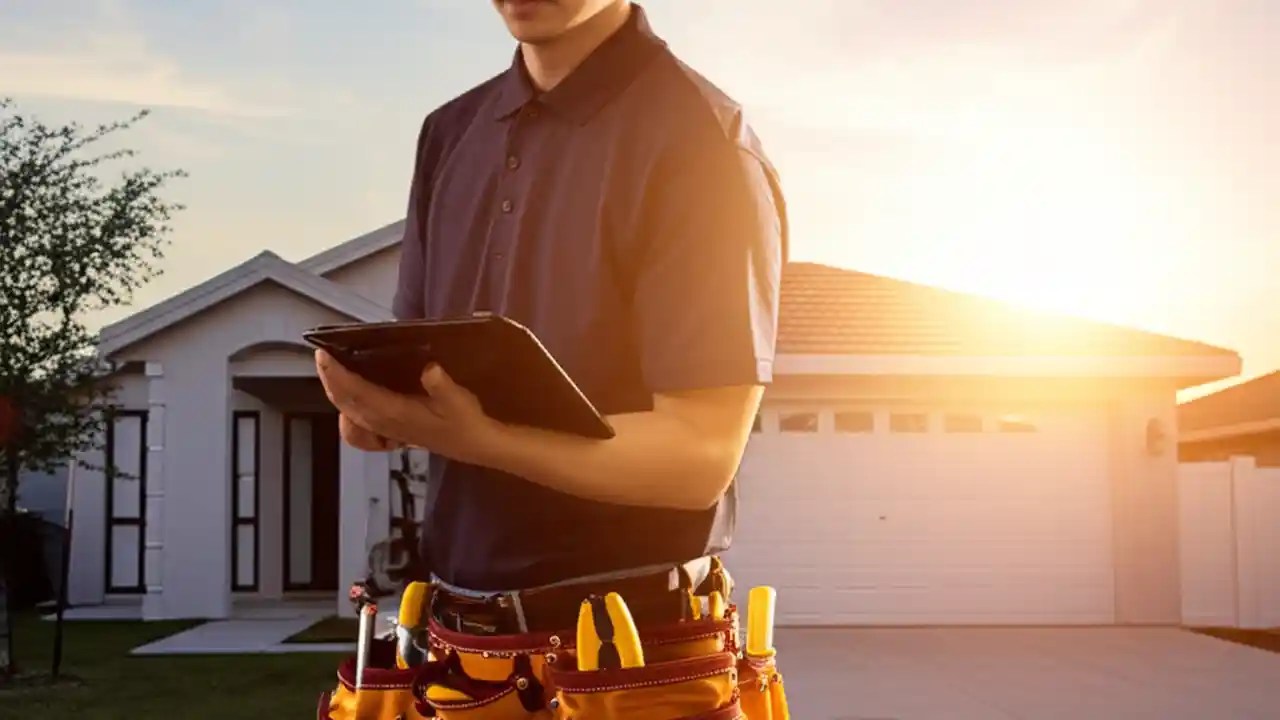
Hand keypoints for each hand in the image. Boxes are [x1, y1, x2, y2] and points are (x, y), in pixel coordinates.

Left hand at [314, 350, 501, 464]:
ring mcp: (384, 428)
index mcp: (396, 413)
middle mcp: (384, 422)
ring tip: (329, 369)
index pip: (357, 392)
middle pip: (345, 401)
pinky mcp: (387, 429)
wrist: (473, 445)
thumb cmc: (465, 421)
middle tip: (321, 355)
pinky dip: (345, 407)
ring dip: (335, 390)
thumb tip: (430, 369)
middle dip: (329, 378)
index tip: (324, 355)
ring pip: (347, 410)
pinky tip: (348, 397)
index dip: (338, 374)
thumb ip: (443, 386)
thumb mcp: (459, 400)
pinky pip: (356, 420)